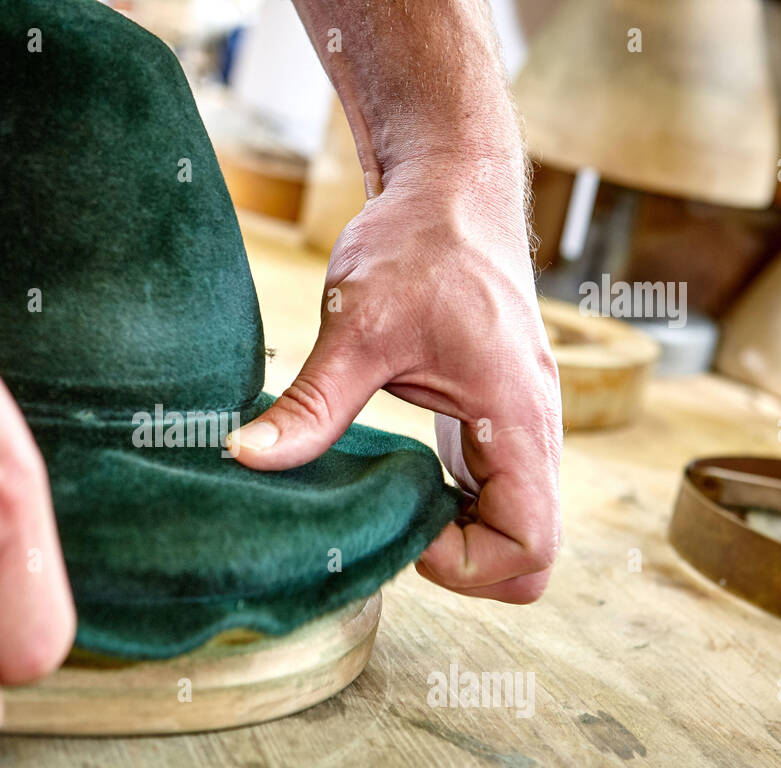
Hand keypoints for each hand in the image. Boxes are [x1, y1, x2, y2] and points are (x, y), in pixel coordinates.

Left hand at [227, 171, 561, 602]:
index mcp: (518, 417)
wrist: (450, 188)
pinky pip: (495, 494)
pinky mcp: (497, 418)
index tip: (402, 528)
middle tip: (391, 524)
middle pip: (531, 555)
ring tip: (388, 502)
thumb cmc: (419, 244)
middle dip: (463, 564)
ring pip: (517, 528)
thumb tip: (245, 458)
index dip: (465, 566)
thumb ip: (310, 405)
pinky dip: (454, 509)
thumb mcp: (357, 327)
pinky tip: (398, 481)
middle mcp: (534, 432)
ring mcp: (521, 427)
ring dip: (458, 538)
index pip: (531, 548)